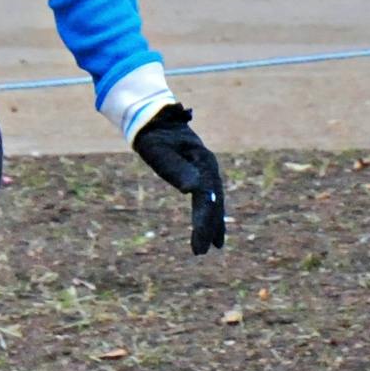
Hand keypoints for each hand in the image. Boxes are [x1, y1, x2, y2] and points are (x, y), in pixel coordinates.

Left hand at [130, 103, 224, 253]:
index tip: (199, 244)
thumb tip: (192, 190)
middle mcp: (209, 167)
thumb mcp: (160, 152)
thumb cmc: (154, 136)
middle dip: (209, 228)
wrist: (155, 118)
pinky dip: (211, 213)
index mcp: (203, 162)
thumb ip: (175, 169)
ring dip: (214, 223)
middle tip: (201, 251)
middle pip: (214, 202)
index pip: (206, 198)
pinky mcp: (201, 172)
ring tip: (214, 246)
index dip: (203, 222)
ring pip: (215, 201)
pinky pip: (210, 197)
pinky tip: (210, 228)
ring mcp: (207, 169)